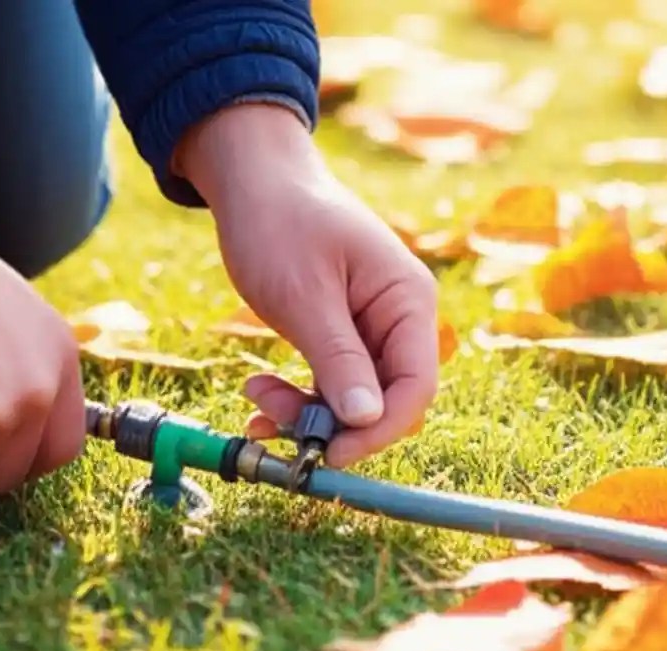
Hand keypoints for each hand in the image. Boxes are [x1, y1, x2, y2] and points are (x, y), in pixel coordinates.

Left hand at [174, 104, 439, 467]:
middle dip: (330, 420)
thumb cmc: (280, 223)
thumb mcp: (304, 295)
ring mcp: (370, 327)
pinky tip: (257, 394)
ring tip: (253, 396)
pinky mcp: (340, 333)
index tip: (329, 454)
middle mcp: (398, 318)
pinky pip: (329, 382)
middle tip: (269, 419)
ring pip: (350, 397)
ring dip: (304, 410)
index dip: (377, 429)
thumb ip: (338, 358)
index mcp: (407, 301)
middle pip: (383, 399)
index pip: (414, 387)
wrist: (253, 181)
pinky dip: (296, 396)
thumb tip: (366, 420)